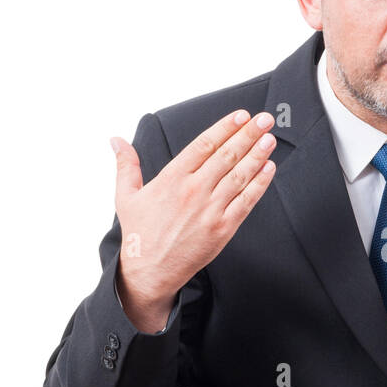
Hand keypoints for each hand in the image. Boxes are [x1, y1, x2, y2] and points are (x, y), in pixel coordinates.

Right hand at [110, 109, 276, 330]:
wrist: (150, 270)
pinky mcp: (223, 228)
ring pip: (239, 176)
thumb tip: (116, 140)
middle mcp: (193, 191)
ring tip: (269, 138)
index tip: (240, 116)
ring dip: (257, 155)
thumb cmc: (140, 233)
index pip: (204, 145)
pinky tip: (268, 169)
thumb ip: (126, 165)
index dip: (225, 128)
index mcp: (172, 179)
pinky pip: (246, 202)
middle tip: (264, 120)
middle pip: (226, 156)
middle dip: (248, 134)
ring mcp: (210, 210)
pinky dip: (259, 184)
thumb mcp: (126, 196)